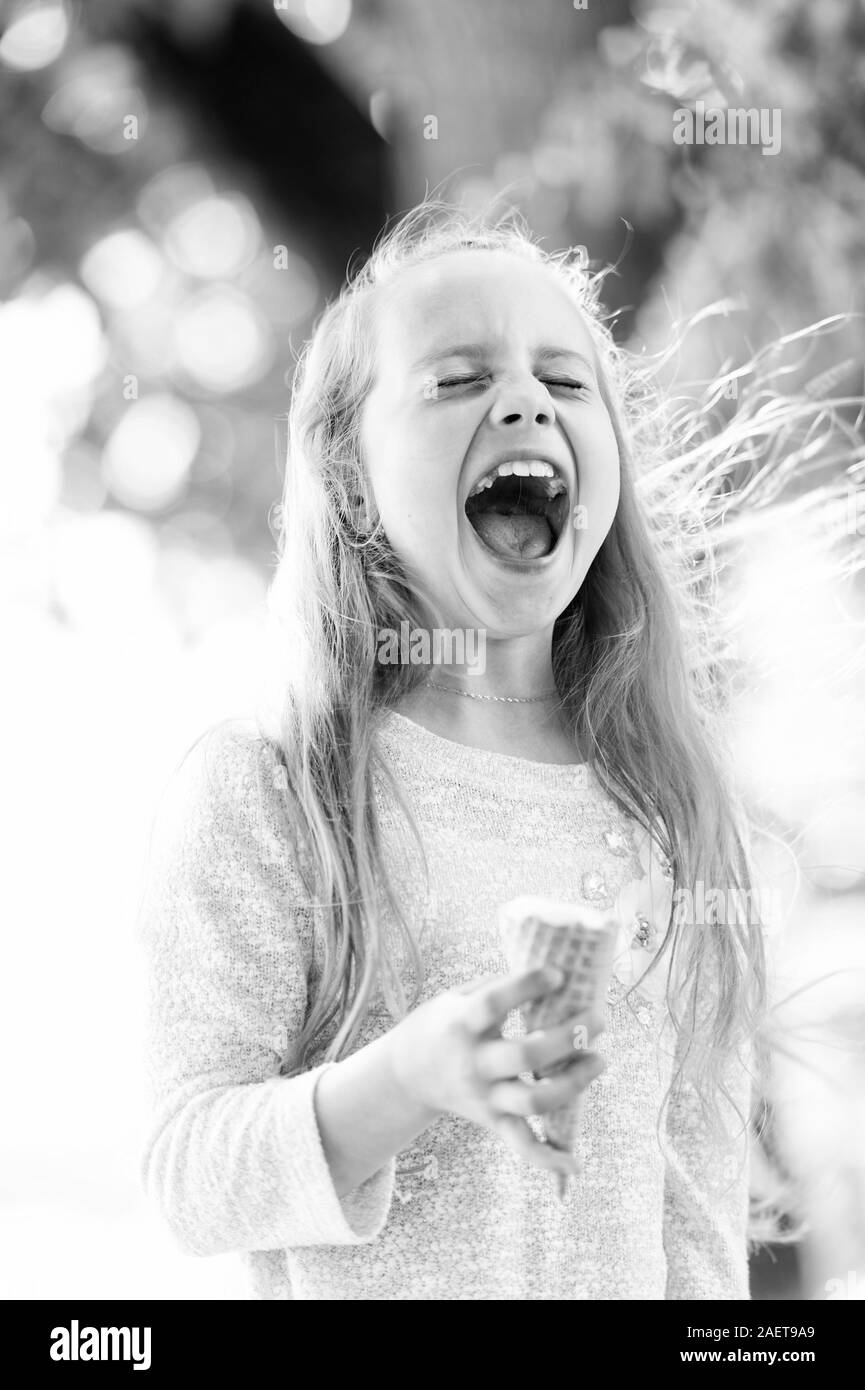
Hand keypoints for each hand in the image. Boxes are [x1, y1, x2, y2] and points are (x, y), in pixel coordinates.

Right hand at [384, 967, 605, 1178]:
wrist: (406, 1074)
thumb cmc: (442, 1024)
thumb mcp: (457, 997)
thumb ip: (496, 988)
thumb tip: (549, 976)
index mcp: (461, 1024)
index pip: (493, 1003)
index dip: (525, 986)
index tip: (557, 974)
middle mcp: (474, 1064)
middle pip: (525, 1055)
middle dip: (568, 1038)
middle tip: (598, 1020)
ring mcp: (484, 1097)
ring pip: (533, 1101)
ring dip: (574, 1084)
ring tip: (599, 1060)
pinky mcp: (492, 1121)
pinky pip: (521, 1145)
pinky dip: (547, 1159)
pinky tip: (575, 1164)